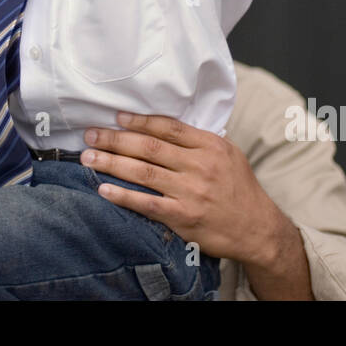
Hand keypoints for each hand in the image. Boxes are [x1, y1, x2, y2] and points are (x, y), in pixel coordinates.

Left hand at [81, 112, 302, 274]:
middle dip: (115, 139)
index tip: (116, 116)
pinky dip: (123, 196)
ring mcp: (191, 192)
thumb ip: (198, 141)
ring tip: (88, 158)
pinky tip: (104, 189)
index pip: (168, 127)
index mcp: (211, 145)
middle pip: (149, 147)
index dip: (139, 121)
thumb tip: (162, 126)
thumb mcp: (228, 154)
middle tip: (91, 134)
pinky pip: (146, 204)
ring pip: (143, 172)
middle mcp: (200, 166)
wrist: (257, 228)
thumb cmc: (239, 189)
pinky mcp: (183, 217)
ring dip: (111, 163)